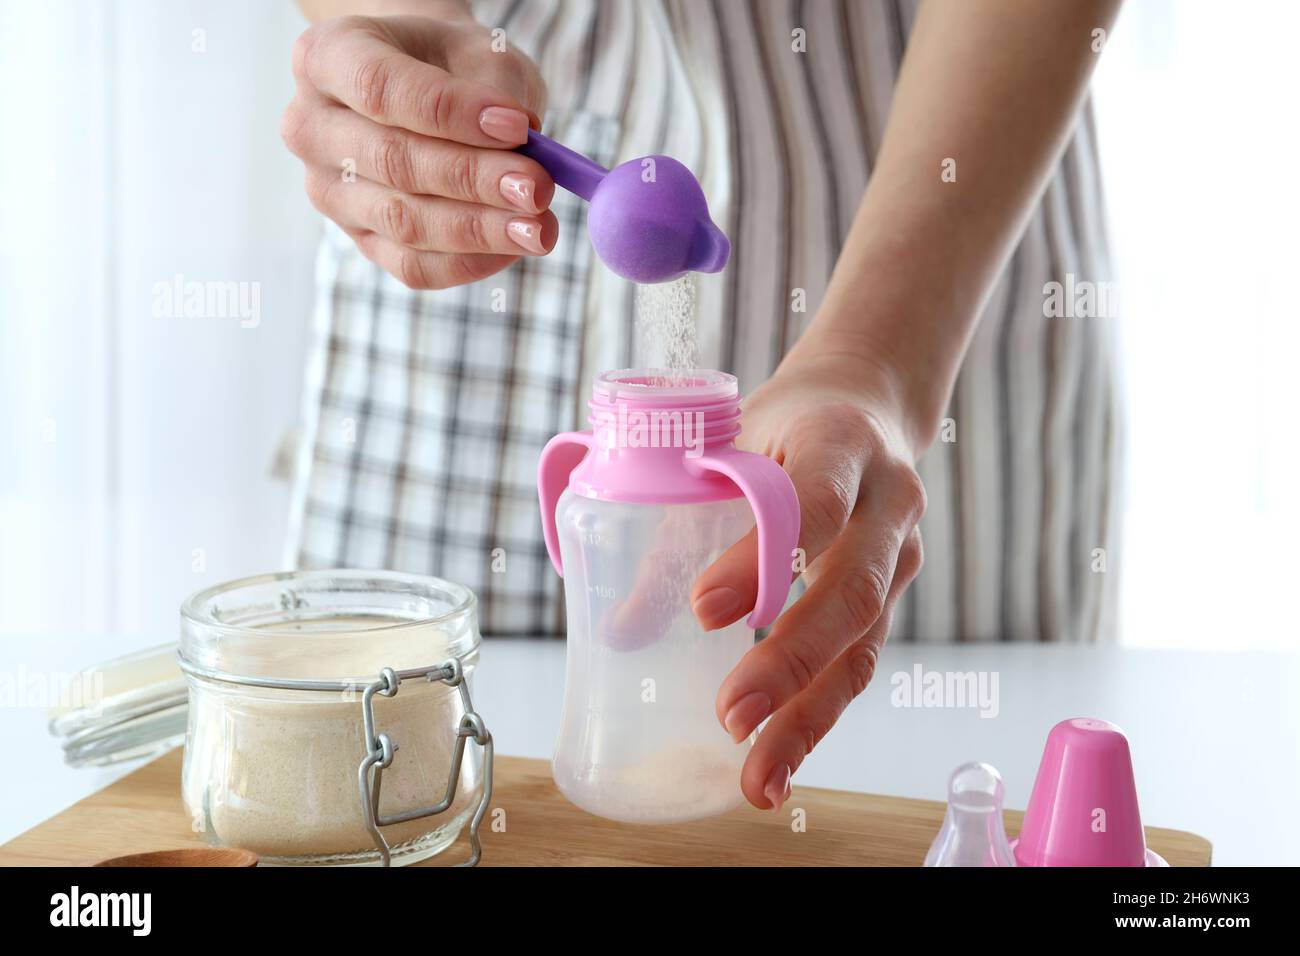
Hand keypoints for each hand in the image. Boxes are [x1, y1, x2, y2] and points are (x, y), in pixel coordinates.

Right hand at [281, 12, 554, 288]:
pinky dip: (471, 262)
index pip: (381, 88)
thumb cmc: (452, 63)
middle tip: (538, 188)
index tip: (518, 126)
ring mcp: (330, 192)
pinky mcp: (360, 240)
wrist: (428, 87)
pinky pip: (414, 266)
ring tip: (540, 228)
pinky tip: (516, 246)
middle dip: (474, 179)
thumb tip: (524, 153)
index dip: (451, 113)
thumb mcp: (477, 52)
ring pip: (404, 223)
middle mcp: (311, 128)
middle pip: (393, 162)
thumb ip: (496, 91)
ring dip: (480, 230)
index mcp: (326, 57)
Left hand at [690, 353, 926, 810]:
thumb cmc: (780, 427)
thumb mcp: (729, 449)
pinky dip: (820, 712)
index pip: (811, 504)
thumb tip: (621, 631)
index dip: (760, 559)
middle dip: (790, 661)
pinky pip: (862, 659)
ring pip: (865, 642)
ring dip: (811, 715)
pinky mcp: (896, 593)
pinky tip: (781, 759)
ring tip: (760, 778)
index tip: (703, 610)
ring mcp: (901, 550)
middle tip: (730, 717)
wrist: (866, 403)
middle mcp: (888, 499)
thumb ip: (678, 529)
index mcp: (840, 442)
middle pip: (852, 590)